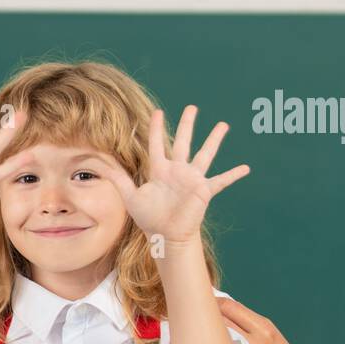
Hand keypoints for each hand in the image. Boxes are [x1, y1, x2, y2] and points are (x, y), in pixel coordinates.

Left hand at [95, 105, 249, 244]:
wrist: (166, 236)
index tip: (157, 112)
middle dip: (187, 124)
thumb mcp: (130, 196)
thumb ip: (118, 178)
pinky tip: (246, 168)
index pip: (156, 144)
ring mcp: (192, 179)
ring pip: (205, 154)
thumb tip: (98, 163)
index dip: (155, 128)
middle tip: (192, 108)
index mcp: (160, 170)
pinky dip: (233, 175)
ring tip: (223, 124)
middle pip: (183, 142)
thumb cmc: (149, 217)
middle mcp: (177, 171)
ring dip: (214, 140)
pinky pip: (221, 181)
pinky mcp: (204, 190)